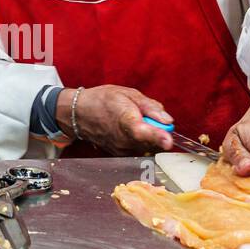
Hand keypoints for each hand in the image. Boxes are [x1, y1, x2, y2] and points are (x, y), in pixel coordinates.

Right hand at [56, 85, 172, 154]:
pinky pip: (141, 149)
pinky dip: (142, 140)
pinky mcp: (122, 155)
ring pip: (149, 146)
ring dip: (151, 136)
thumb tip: (168, 120)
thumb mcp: (128, 94)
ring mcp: (122, 150)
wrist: (80, 114)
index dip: (158, 136)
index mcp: (126, 121)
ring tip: (137, 121)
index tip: (169, 141)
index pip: (143, 132)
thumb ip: (150, 107)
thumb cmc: (103, 100)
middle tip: (151, 117)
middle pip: (153, 142)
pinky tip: (132, 130)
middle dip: (159, 131)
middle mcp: (124, 140)